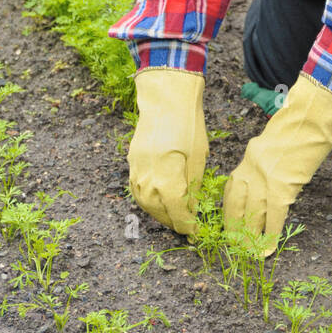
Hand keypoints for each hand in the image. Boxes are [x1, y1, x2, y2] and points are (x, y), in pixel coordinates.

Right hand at [128, 68, 208, 234]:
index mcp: (167, 181)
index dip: (187, 226)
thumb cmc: (188, 125)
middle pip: (159, 212)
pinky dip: (148, 200)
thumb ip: (193, 186)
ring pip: (145, 204)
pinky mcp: (132, 162)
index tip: (195, 233)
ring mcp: (137, 171)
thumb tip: (192, 207)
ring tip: (173, 216)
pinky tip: (158, 200)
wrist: (165, 100)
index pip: (177, 214)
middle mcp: (148, 180)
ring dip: (159, 214)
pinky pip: (137, 190)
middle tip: (186, 226)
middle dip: (173, 222)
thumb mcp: (199, 158)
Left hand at [223, 73, 331, 250]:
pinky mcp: (283, 186)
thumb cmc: (299, 126)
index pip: (231, 189)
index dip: (229, 212)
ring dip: (251, 237)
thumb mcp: (273, 144)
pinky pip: (274, 217)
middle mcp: (251, 169)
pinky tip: (269, 249)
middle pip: (237, 205)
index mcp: (248, 157)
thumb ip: (264, 163)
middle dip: (235, 228)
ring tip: (251, 253)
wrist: (312, 117)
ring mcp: (265, 178)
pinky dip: (271, 235)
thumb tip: (265, 185)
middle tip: (236, 246)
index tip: (229, 226)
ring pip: (253, 215)